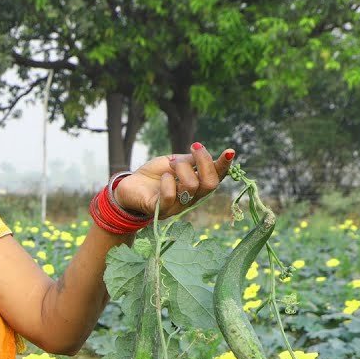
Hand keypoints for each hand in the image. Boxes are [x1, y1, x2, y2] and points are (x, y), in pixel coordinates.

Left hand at [115, 143, 234, 218]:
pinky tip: (162, 177)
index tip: (229, 151)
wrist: (129, 185)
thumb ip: (190, 161)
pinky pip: (170, 196)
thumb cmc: (154, 174)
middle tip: (192, 148)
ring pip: (191, 186)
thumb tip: (204, 153)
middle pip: (210, 184)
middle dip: (203, 162)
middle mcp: (191, 198)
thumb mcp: (175, 162)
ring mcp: (177, 206)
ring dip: (181, 168)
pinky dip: (167, 181)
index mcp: (197, 185)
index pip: (217, 178)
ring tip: (170, 165)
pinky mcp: (160, 210)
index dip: (224, 166)